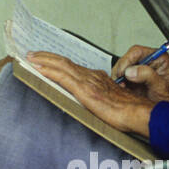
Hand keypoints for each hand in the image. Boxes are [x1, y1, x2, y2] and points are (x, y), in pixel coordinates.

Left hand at [27, 52, 155, 136]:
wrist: (139, 114)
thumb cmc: (129, 112)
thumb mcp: (110, 102)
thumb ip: (98, 98)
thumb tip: (87, 102)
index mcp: (96, 78)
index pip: (71, 66)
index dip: (56, 61)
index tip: (43, 60)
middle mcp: (91, 76)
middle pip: (64, 62)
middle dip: (45, 56)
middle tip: (30, 54)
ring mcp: (88, 82)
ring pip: (61, 66)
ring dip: (43, 60)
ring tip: (30, 58)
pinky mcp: (85, 90)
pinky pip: (63, 77)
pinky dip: (49, 70)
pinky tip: (38, 69)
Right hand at [111, 45, 168, 113]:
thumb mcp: (161, 87)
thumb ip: (148, 76)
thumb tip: (131, 71)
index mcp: (158, 58)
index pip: (137, 52)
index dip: (126, 61)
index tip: (122, 72)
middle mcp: (148, 62)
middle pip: (127, 59)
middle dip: (121, 70)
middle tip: (120, 81)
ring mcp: (140, 70)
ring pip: (123, 68)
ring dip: (118, 77)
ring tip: (122, 87)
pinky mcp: (134, 79)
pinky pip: (122, 77)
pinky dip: (119, 83)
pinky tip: (122, 89)